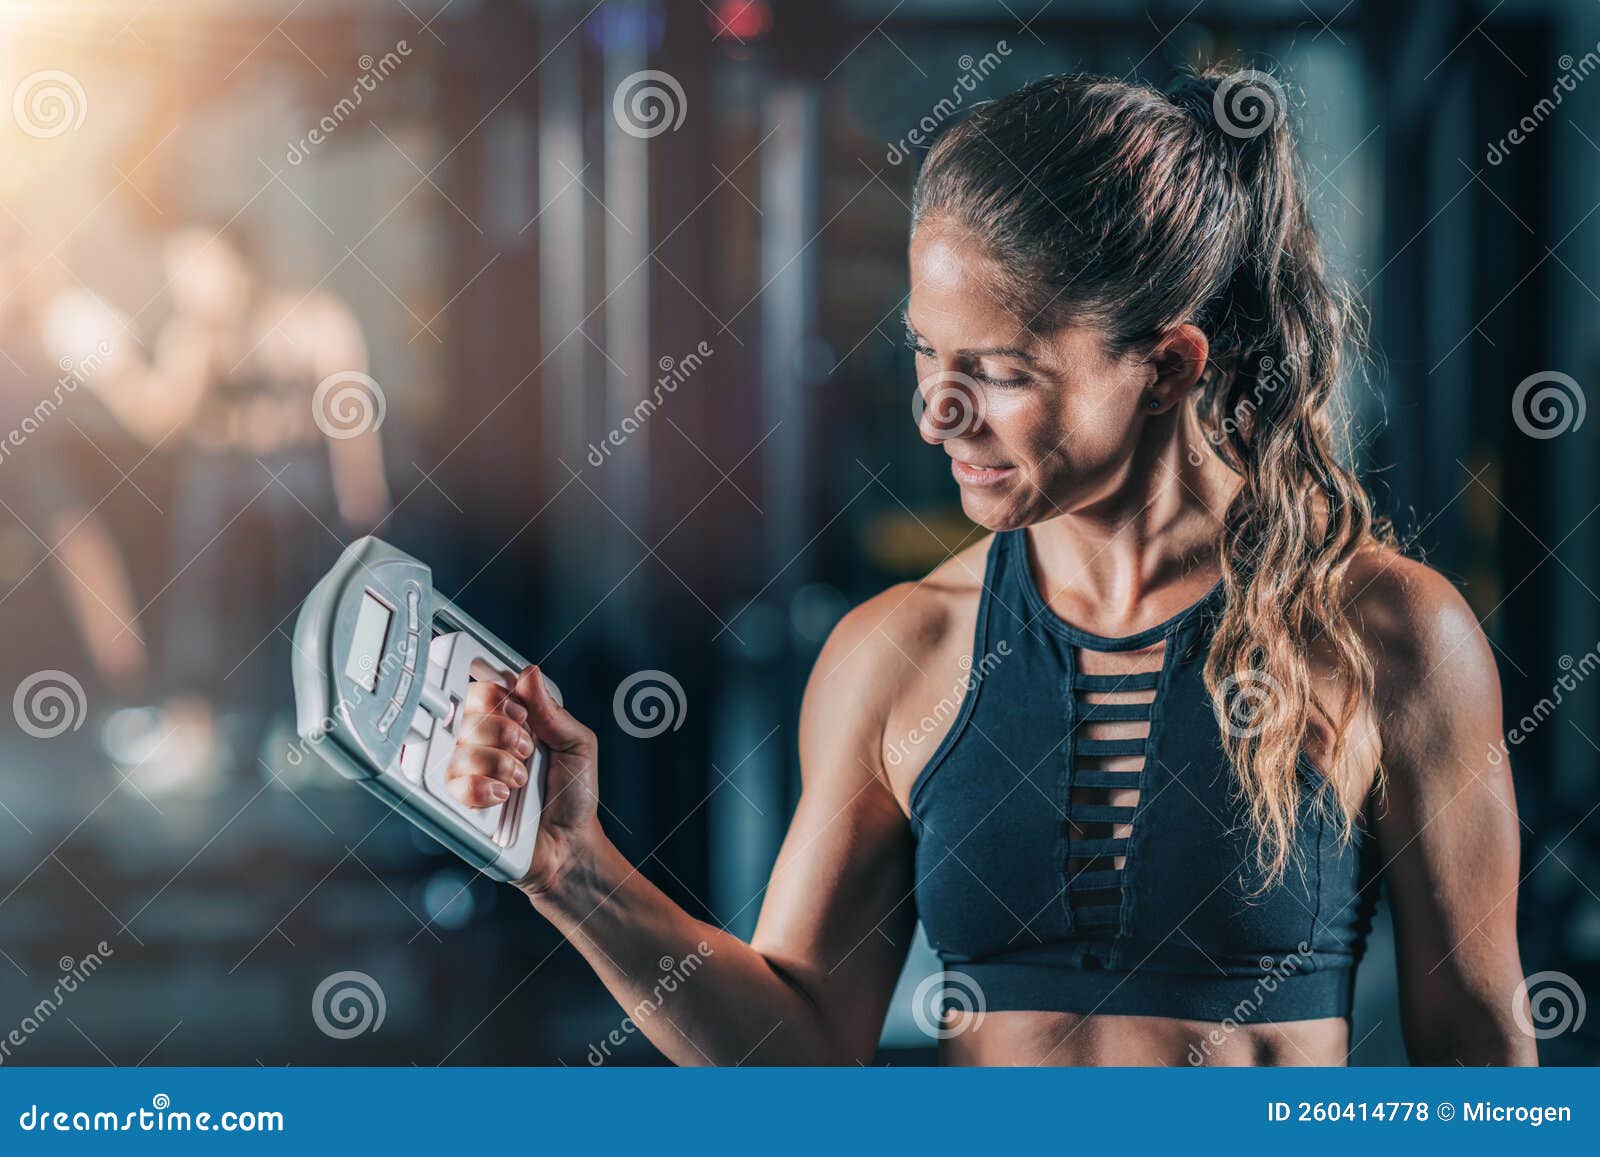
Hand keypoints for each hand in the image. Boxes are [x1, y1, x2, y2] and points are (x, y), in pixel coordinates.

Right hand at [446, 665, 599, 896]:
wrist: (570, 845)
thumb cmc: (575, 796)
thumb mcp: (577, 746)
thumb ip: (552, 711)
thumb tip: (529, 674)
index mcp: (511, 723)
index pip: (483, 691)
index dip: (496, 696)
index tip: (521, 713)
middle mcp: (485, 743)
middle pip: (464, 713)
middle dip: (501, 730)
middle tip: (526, 751)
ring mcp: (469, 773)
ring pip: (458, 748)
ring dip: (496, 763)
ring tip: (519, 781)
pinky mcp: (458, 804)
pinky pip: (452, 784)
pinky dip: (480, 788)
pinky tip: (501, 796)